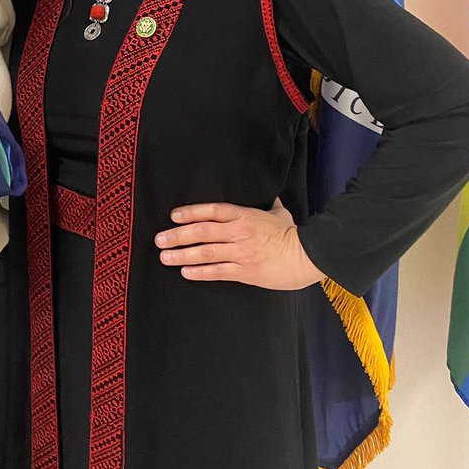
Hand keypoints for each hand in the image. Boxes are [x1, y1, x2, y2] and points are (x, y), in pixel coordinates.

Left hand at [154, 198, 325, 289]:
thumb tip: (270, 196)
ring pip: (205, 252)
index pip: (212, 210)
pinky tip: (185, 272)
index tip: (173, 216)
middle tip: (159, 239)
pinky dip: (200, 272)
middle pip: (202, 231)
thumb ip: (269, 205)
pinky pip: (218, 272)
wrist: (308, 256)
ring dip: (182, 254)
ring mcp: (241, 253)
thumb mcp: (279, 213)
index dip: (191, 211)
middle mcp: (238, 233)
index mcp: (245, 215)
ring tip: (164, 256)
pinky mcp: (245, 272)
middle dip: (178, 235)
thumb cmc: (293, 233)